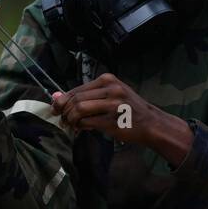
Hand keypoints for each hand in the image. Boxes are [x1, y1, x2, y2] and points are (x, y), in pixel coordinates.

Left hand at [53, 73, 193, 165]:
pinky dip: (80, 126)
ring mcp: (112, 105)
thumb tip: (56, 97)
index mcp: (108, 80)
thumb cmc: (130, 109)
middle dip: (64, 110)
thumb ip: (87, 95)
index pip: (77, 88)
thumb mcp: (111, 95)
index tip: (56, 108)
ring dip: (71, 119)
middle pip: (76, 98)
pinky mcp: (112, 120)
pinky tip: (81, 128)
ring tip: (70, 125)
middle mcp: (110, 89)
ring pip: (80, 109)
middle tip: (62, 119)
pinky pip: (88, 122)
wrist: (151, 123)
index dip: (63, 99)